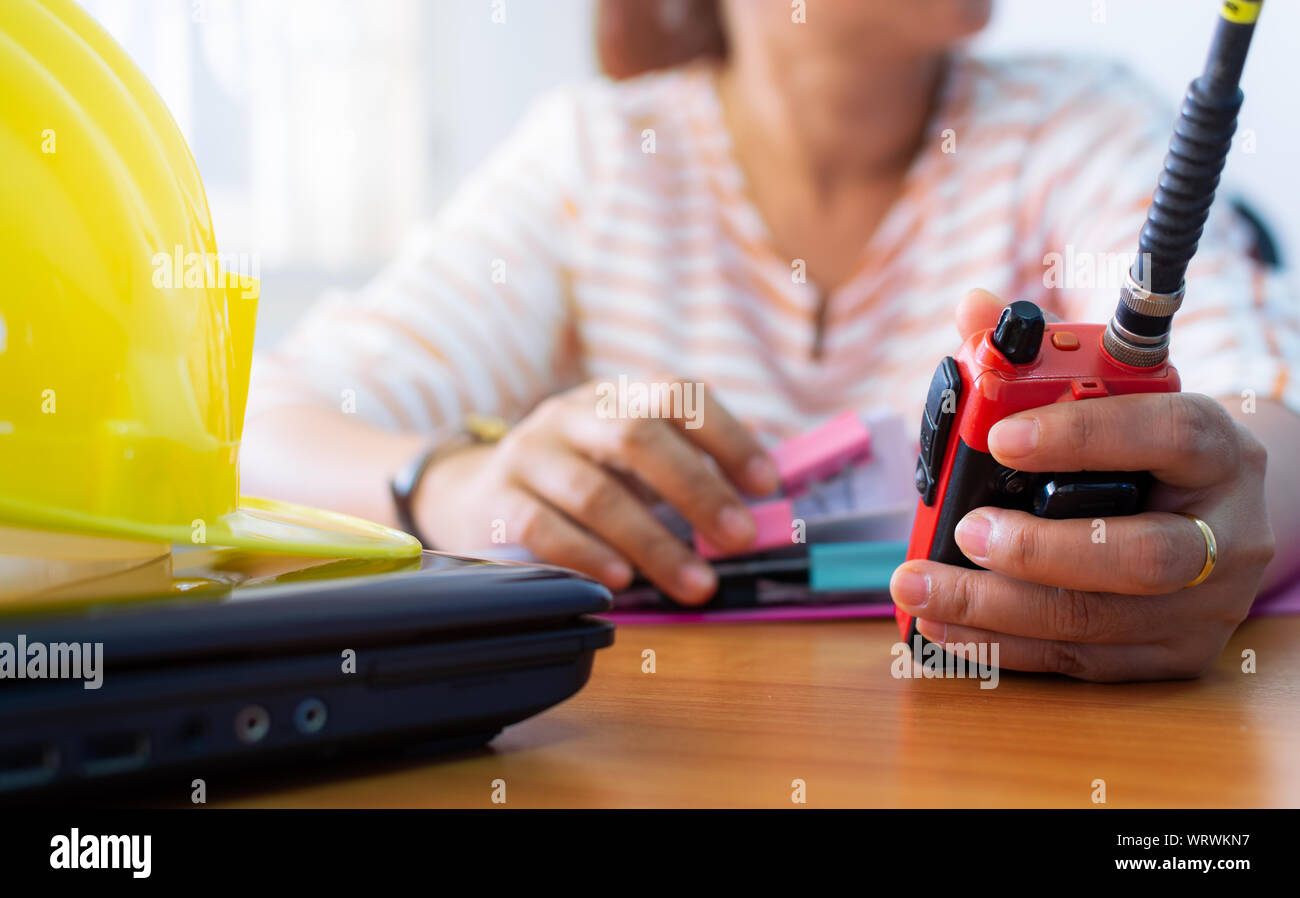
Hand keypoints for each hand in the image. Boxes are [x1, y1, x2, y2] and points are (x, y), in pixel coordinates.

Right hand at [418, 378, 778, 603]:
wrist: (470, 492)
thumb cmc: (575, 481)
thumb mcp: (626, 463)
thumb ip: (684, 477)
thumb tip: (759, 516)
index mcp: (615, 397)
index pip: (677, 395)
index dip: (727, 436)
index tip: (766, 485)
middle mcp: (571, 415)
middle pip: (637, 436)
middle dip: (697, 490)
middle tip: (739, 538)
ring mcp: (529, 455)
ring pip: (595, 492)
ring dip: (654, 542)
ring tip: (696, 583)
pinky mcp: (495, 502)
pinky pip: (543, 528)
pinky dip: (588, 555)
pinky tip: (620, 581)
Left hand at [889, 290, 1274, 681]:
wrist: (1212, 513)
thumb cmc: (1141, 447)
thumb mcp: (1110, 394)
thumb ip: (1040, 357)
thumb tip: (972, 306)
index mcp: (1217, 448)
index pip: (1166, 434)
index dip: (1084, 434)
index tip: (1000, 435)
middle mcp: (1228, 532)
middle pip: (1143, 556)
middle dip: (1038, 550)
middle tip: (962, 531)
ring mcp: (1207, 605)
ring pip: (1100, 620)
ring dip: (996, 609)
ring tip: (922, 589)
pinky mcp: (1173, 656)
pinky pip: (1083, 663)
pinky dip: (1005, 648)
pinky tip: (946, 628)